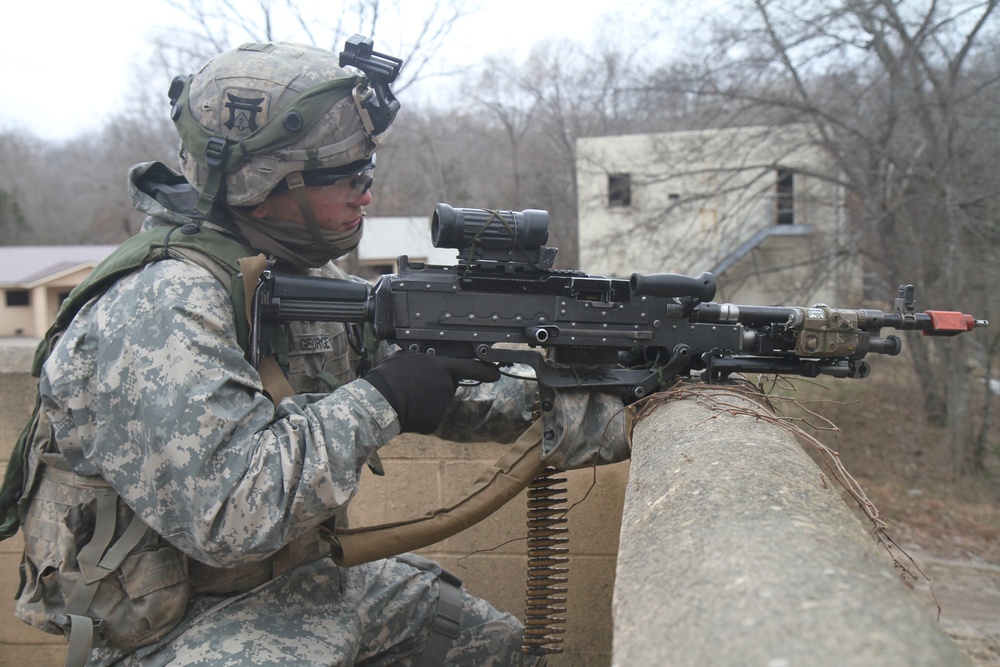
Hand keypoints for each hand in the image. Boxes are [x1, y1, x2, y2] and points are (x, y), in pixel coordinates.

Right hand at [364, 352, 500, 433]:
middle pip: (448, 386)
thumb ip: (425, 358)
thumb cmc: (389, 377)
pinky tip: (408, 409)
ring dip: (426, 400)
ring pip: (438, 402)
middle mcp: (446, 387)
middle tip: (414, 385)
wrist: (377, 403)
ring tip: (406, 397)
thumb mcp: (407, 357)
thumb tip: (428, 360)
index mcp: (441, 368)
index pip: (470, 368)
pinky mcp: (434, 422)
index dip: (485, 370)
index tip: (495, 373)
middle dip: (436, 386)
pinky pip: (431, 416)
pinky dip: (421, 415)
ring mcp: (442, 406)